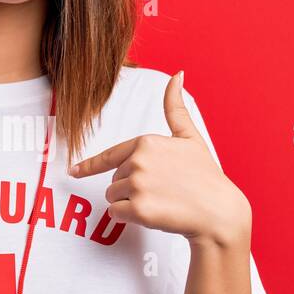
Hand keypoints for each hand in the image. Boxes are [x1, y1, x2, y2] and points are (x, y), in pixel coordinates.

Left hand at [68, 71, 251, 247]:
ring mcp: (137, 185)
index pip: (110, 156)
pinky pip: (116, 214)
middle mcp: (139, 161)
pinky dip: (129, 218)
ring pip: (113, 197)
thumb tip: (177, 75)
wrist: (219, 211)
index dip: (89, 165)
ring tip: (159, 202)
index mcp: (146, 142)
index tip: (73, 171)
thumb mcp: (190, 137)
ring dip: (129, 204)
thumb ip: (175, 108)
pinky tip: (153, 215)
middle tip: (161, 191)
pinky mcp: (138, 209)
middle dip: (131, 188)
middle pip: (114, 180)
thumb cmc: (205, 176)